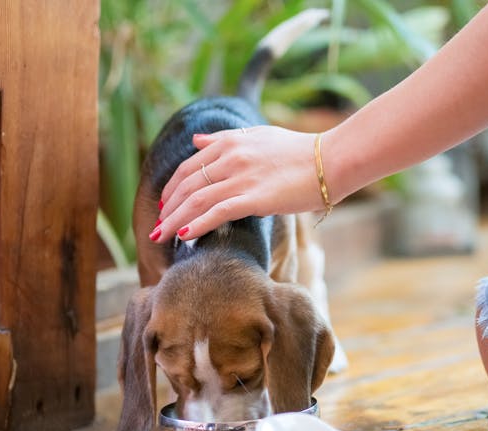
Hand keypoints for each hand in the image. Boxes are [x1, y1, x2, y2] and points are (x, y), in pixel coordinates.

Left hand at [156, 126, 327, 241]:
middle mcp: (230, 157)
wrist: (331, 160)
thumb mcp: (258, 135)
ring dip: (175, 220)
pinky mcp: (254, 197)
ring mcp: (241, 177)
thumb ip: (225, 138)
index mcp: (229, 141)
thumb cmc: (299, 151)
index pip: (188, 167)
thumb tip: (196, 141)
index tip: (165, 206)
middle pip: (187, 185)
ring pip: (196, 200)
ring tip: (160, 237)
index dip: (172, 189)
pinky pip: (217, 212)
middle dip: (168, 208)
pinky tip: (184, 236)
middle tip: (156, 227)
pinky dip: (197, 224)